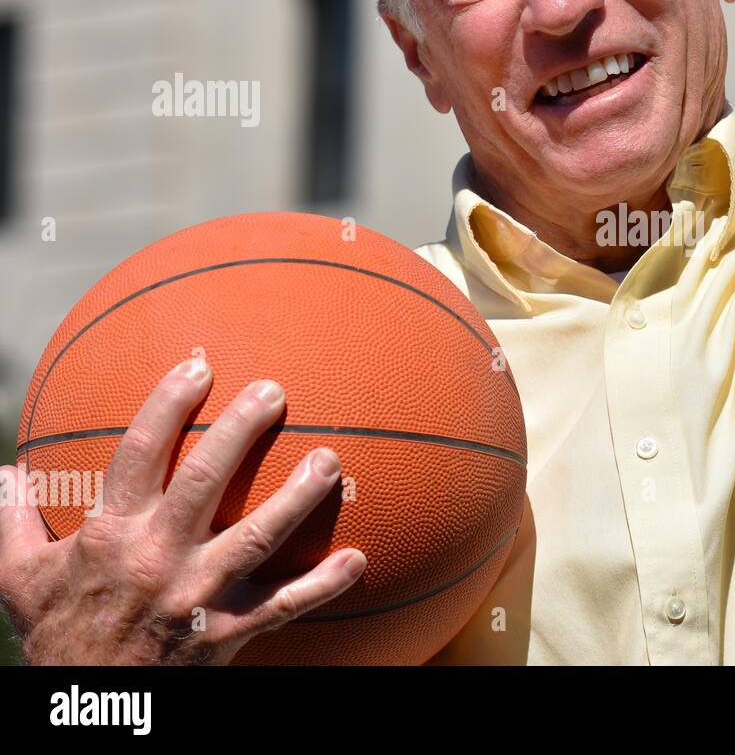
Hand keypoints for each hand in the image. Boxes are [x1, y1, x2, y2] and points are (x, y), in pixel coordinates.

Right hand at [0, 356, 365, 663]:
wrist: (86, 708)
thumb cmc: (59, 635)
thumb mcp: (18, 578)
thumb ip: (11, 520)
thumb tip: (3, 470)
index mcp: (110, 536)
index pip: (138, 454)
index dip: (167, 406)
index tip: (198, 366)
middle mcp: (157, 559)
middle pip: (205, 481)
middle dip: (241, 432)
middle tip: (275, 391)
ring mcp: (197, 596)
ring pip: (256, 538)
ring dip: (296, 498)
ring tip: (330, 460)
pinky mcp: (227, 633)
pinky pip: (283, 607)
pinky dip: (323, 585)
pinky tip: (358, 559)